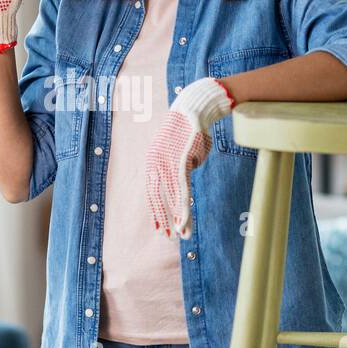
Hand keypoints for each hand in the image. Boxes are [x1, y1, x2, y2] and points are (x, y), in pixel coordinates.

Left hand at [145, 77, 234, 238]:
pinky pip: (182, 189)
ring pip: (172, 197)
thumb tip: (183, 182)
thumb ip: (180, 169)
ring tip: (182, 234)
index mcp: (153, 163)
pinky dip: (183, 205)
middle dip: (164, 220)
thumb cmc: (188, 131)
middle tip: (168, 237)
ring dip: (178, 217)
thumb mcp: (180, 152)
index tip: (160, 229)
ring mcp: (167, 164)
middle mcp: (156, 165)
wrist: (193, 110)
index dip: (157, 212)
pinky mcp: (180, 162)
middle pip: (158, 198)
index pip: (153, 193)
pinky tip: (185, 217)